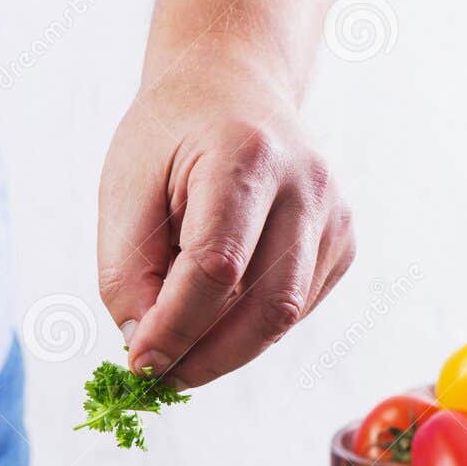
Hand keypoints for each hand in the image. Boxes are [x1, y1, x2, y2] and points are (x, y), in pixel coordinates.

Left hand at [97, 49, 354, 387]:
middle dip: (205, 355)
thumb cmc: (168, 139)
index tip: (138, 363)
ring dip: (225, 351)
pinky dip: (249, 330)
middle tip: (159, 377)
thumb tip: (145, 349)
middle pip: (265, 304)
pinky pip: (294, 310)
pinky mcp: (342, 241)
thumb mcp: (124, 191)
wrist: (230, 88)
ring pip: (284, 317)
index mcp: (247, 156)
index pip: (217, 265)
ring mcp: (334, 215)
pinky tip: (213, 316)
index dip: (176, 326)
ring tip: (178, 351)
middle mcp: (306, 185)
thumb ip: (127, 273)